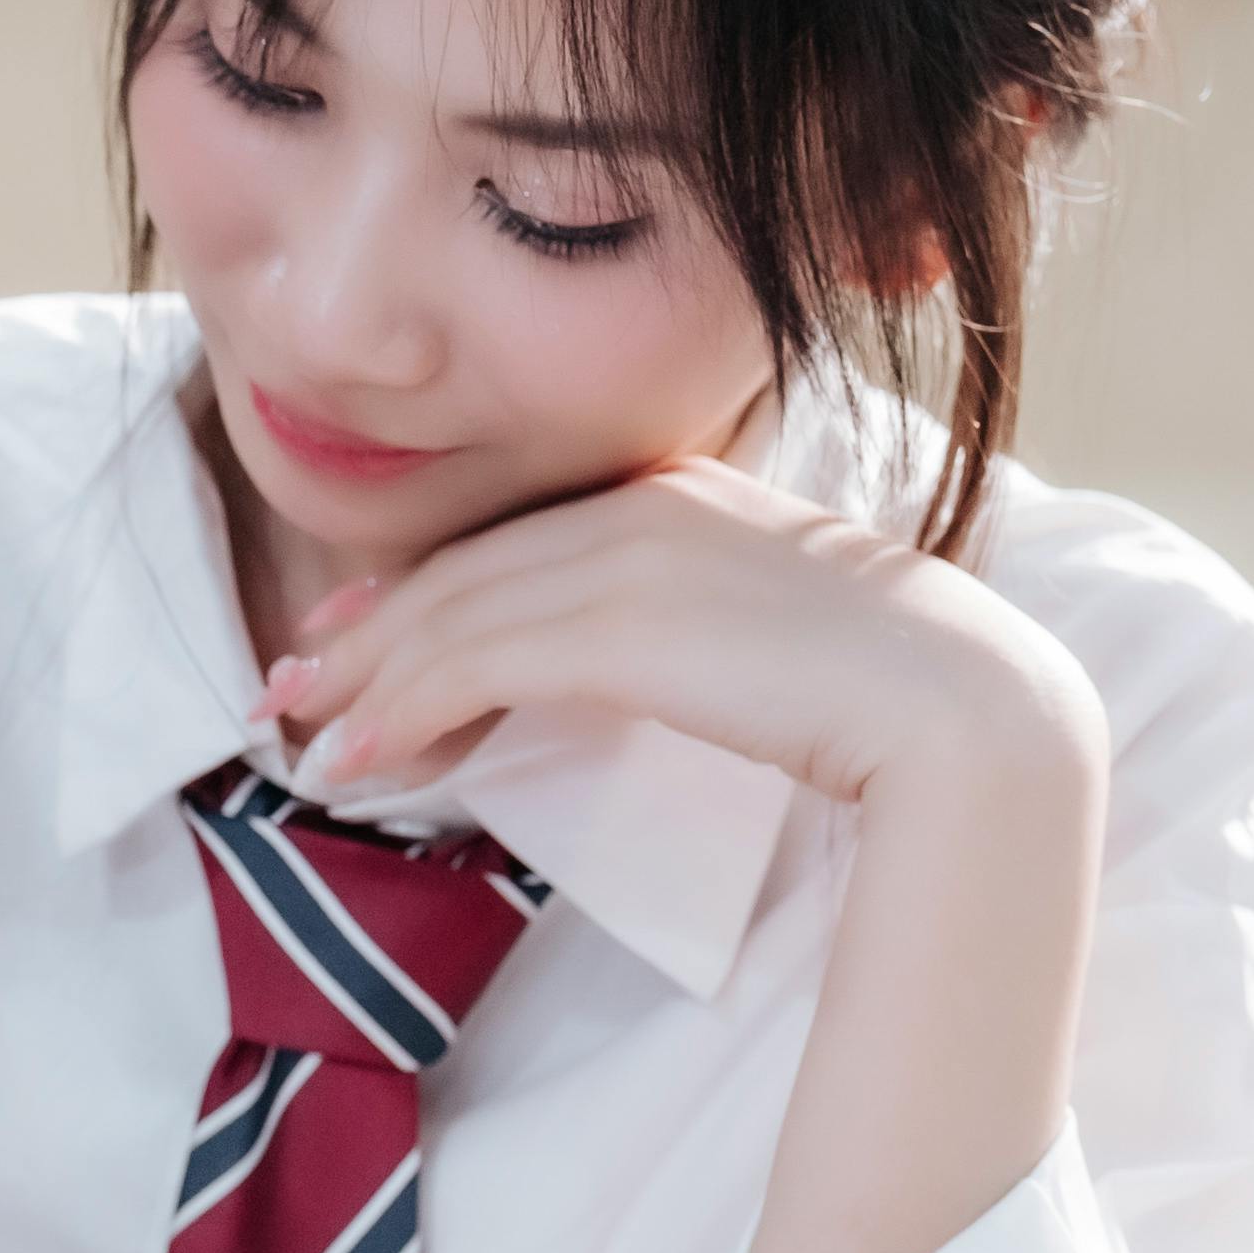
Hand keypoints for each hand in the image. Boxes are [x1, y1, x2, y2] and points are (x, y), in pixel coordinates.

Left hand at [262, 456, 1101, 811]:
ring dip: (367, 684)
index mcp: (685, 496)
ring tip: (309, 738)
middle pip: (468, 571)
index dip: (422, 583)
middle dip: (366, 631)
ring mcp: (630, 559)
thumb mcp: (773, 631)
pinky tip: (363, 756)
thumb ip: (690, 625)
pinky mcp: (616, 625)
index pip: (519, 535)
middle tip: (290, 681)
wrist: (962, 707)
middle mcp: (645, 507)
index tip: (353, 623)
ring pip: (454, 620)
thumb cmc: (888, 692)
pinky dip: (403, 710)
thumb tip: (619, 674)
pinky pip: (472, 666)